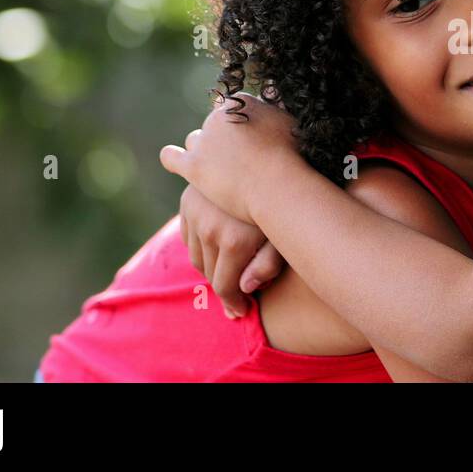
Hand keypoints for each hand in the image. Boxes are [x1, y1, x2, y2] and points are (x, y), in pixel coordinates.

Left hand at [160, 92, 299, 223]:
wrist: (279, 184)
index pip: (228, 108)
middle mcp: (216, 117)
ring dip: (204, 152)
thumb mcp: (288, 122)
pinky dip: (172, 158)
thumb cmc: (292, 155)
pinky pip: (171, 157)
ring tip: (222, 170)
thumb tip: (271, 90)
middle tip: (242, 162)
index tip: (250, 141)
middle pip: (213, 127)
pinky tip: (177, 161)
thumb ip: (274, 107)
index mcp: (238, 102)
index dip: (238, 126)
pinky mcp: (193, 166)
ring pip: (196, 141)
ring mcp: (203, 141)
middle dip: (224, 141)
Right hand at [178, 184, 286, 317]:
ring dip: (210, 268)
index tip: (241, 312)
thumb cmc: (284, 203)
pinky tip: (216, 248)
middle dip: (223, 288)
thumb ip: (267, 266)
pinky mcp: (188, 201)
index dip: (233, 304)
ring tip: (228, 271)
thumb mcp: (282, 236)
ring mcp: (195, 213)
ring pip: (195, 257)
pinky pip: (188, 237)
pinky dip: (199, 247)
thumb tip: (245, 289)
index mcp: (233, 241)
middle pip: (209, 274)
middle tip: (236, 297)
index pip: (225, 287)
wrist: (268, 160)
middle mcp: (209, 228)